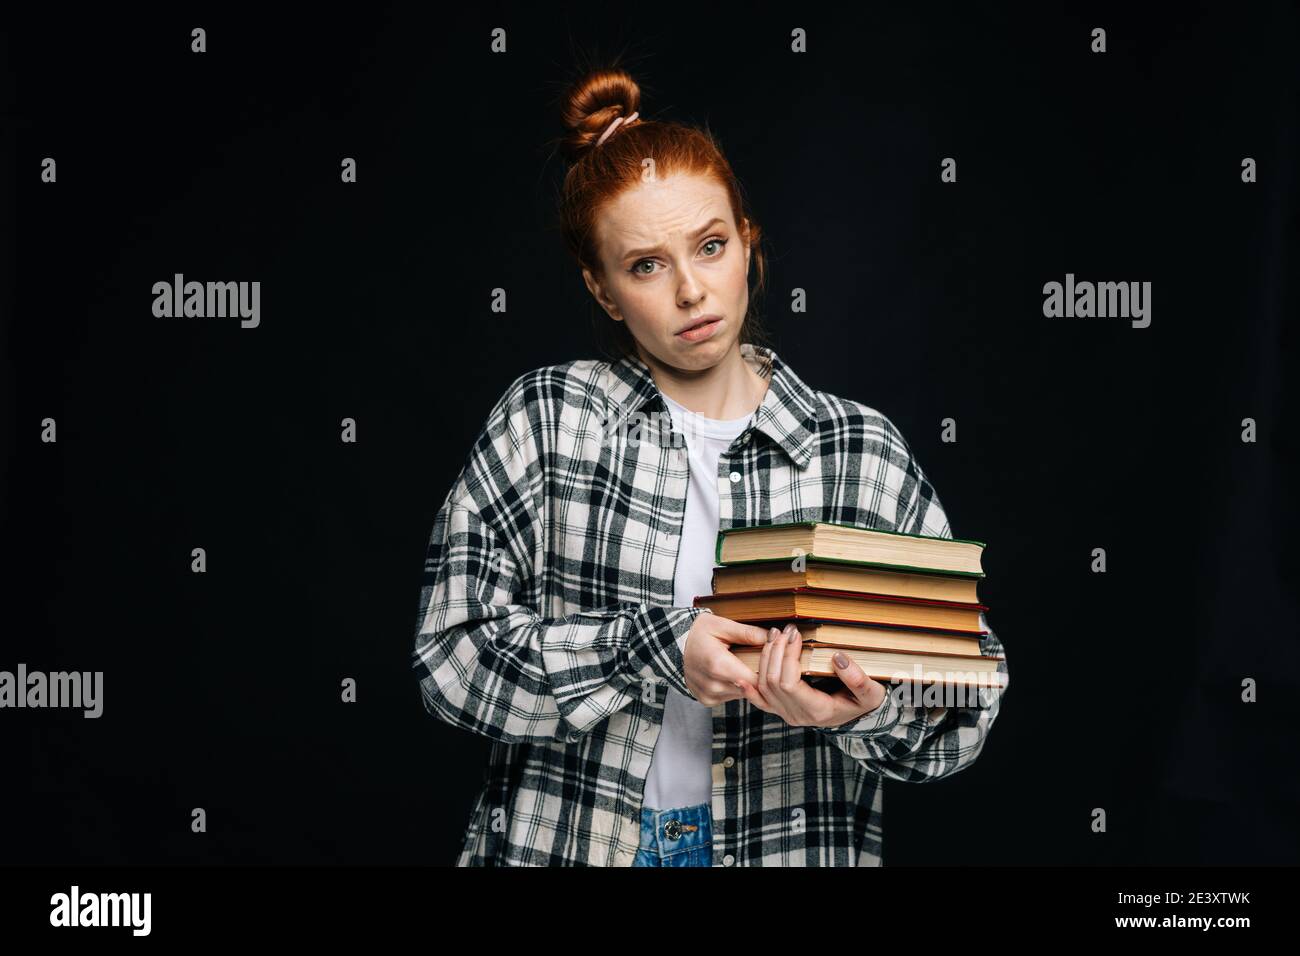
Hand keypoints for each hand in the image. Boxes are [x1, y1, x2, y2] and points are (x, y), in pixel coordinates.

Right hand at [682, 612, 770, 705]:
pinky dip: (735, 687)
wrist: (672, 645)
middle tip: (762, 662)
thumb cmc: (697, 632)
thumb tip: (772, 637)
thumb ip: (747, 633)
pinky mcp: (706, 700)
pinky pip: (730, 697)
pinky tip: (731, 674)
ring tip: (745, 665)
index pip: (755, 681)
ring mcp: (709, 695)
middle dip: (759, 677)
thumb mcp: (721, 625)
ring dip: (747, 684)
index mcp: (718, 665)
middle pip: (750, 689)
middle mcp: (713, 685)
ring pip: (742, 695)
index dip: (768, 673)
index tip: (774, 663)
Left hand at [734, 622, 888, 727]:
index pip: (788, 683)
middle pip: (772, 682)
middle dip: (776, 652)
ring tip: (774, 636)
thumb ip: (857, 679)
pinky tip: (740, 676)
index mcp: (817, 711)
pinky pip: (760, 700)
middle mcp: (797, 715)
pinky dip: (748, 688)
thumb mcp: (871, 693)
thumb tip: (838, 658)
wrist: (860, 717)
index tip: (796, 635)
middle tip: (785, 630)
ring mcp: (787, 713)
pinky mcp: (781, 709)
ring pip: (763, 686)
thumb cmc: (865, 703)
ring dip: (765, 658)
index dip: (788, 657)